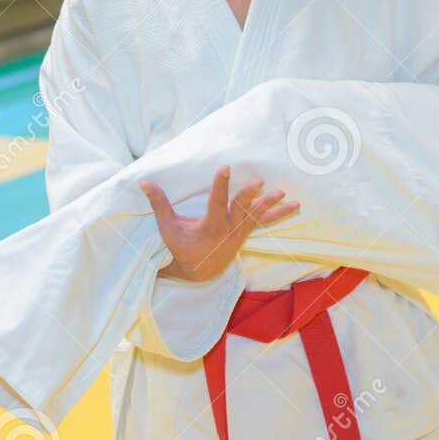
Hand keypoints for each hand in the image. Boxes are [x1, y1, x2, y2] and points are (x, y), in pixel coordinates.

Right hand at [142, 168, 298, 281]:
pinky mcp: (246, 232)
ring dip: (270, 204)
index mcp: (209, 226)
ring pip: (257, 216)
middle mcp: (227, 229)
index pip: (215, 202)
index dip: (220, 185)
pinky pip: (265, 221)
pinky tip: (295, 204)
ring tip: (282, 193)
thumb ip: (158, 203)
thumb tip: (143, 182)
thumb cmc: (181, 246)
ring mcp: (239, 232)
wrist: (199, 271)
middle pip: (240, 210)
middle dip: (249, 196)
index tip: (226, 168)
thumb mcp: (167, 227)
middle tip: (259, 182)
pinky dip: (279, 213)